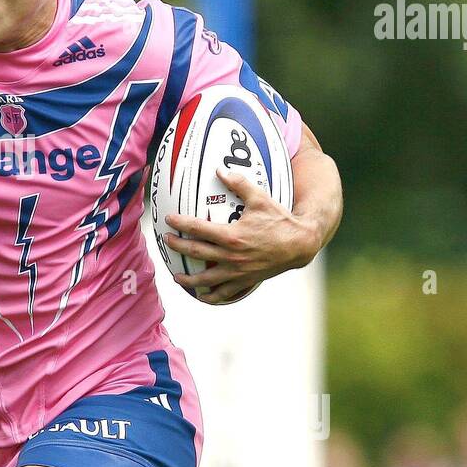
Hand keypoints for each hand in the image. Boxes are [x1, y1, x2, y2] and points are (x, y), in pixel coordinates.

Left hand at [163, 167, 318, 303]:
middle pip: (196, 253)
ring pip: (206, 279)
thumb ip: (238, 184)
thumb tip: (220, 169)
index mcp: (231, 236)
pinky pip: (225, 293)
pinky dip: (212, 296)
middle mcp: (231, 256)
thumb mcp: (260, 198)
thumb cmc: (280, 219)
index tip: (168, 220)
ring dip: (188, 279)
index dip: (180, 224)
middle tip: (166, 241)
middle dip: (177, 247)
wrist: (300, 244)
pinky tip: (202, 295)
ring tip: (176, 277)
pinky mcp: (246, 280)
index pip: (198, 229)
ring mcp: (238, 271)